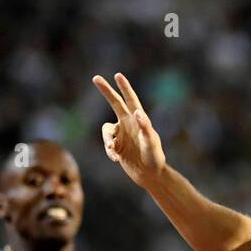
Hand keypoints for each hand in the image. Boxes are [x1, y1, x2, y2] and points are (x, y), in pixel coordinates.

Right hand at [93, 72, 166, 187]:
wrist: (149, 175)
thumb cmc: (154, 158)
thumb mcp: (151, 143)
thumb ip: (145, 127)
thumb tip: (138, 112)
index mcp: (138, 120)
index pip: (130, 100)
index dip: (124, 87)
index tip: (118, 75)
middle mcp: (128, 124)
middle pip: (114, 103)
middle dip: (106, 90)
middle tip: (95, 78)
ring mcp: (121, 134)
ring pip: (106, 130)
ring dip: (107, 140)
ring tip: (113, 151)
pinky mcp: (116, 146)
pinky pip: (107, 144)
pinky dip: (109, 151)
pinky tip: (116, 159)